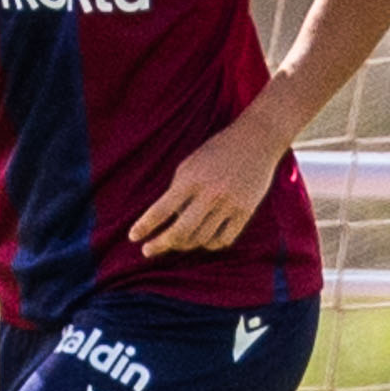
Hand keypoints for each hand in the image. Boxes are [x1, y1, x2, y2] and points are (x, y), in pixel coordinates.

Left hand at [129, 122, 284, 255]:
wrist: (256, 139)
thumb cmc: (216, 151)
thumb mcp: (190, 164)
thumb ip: (177, 191)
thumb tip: (168, 221)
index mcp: (191, 179)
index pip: (161, 210)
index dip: (144, 226)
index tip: (133, 237)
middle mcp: (209, 194)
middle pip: (180, 232)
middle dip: (160, 244)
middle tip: (148, 250)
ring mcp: (229, 204)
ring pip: (201, 239)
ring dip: (186, 244)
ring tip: (178, 241)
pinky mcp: (245, 211)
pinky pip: (224, 240)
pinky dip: (210, 244)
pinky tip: (204, 239)